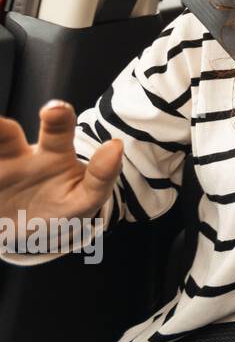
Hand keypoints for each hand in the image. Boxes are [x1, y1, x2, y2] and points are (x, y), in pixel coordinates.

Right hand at [0, 101, 120, 232]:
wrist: (29, 232)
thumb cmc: (62, 205)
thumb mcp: (85, 199)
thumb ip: (102, 176)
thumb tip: (116, 145)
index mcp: (52, 153)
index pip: (56, 130)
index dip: (56, 118)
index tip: (54, 109)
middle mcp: (17, 153)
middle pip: (4, 135)